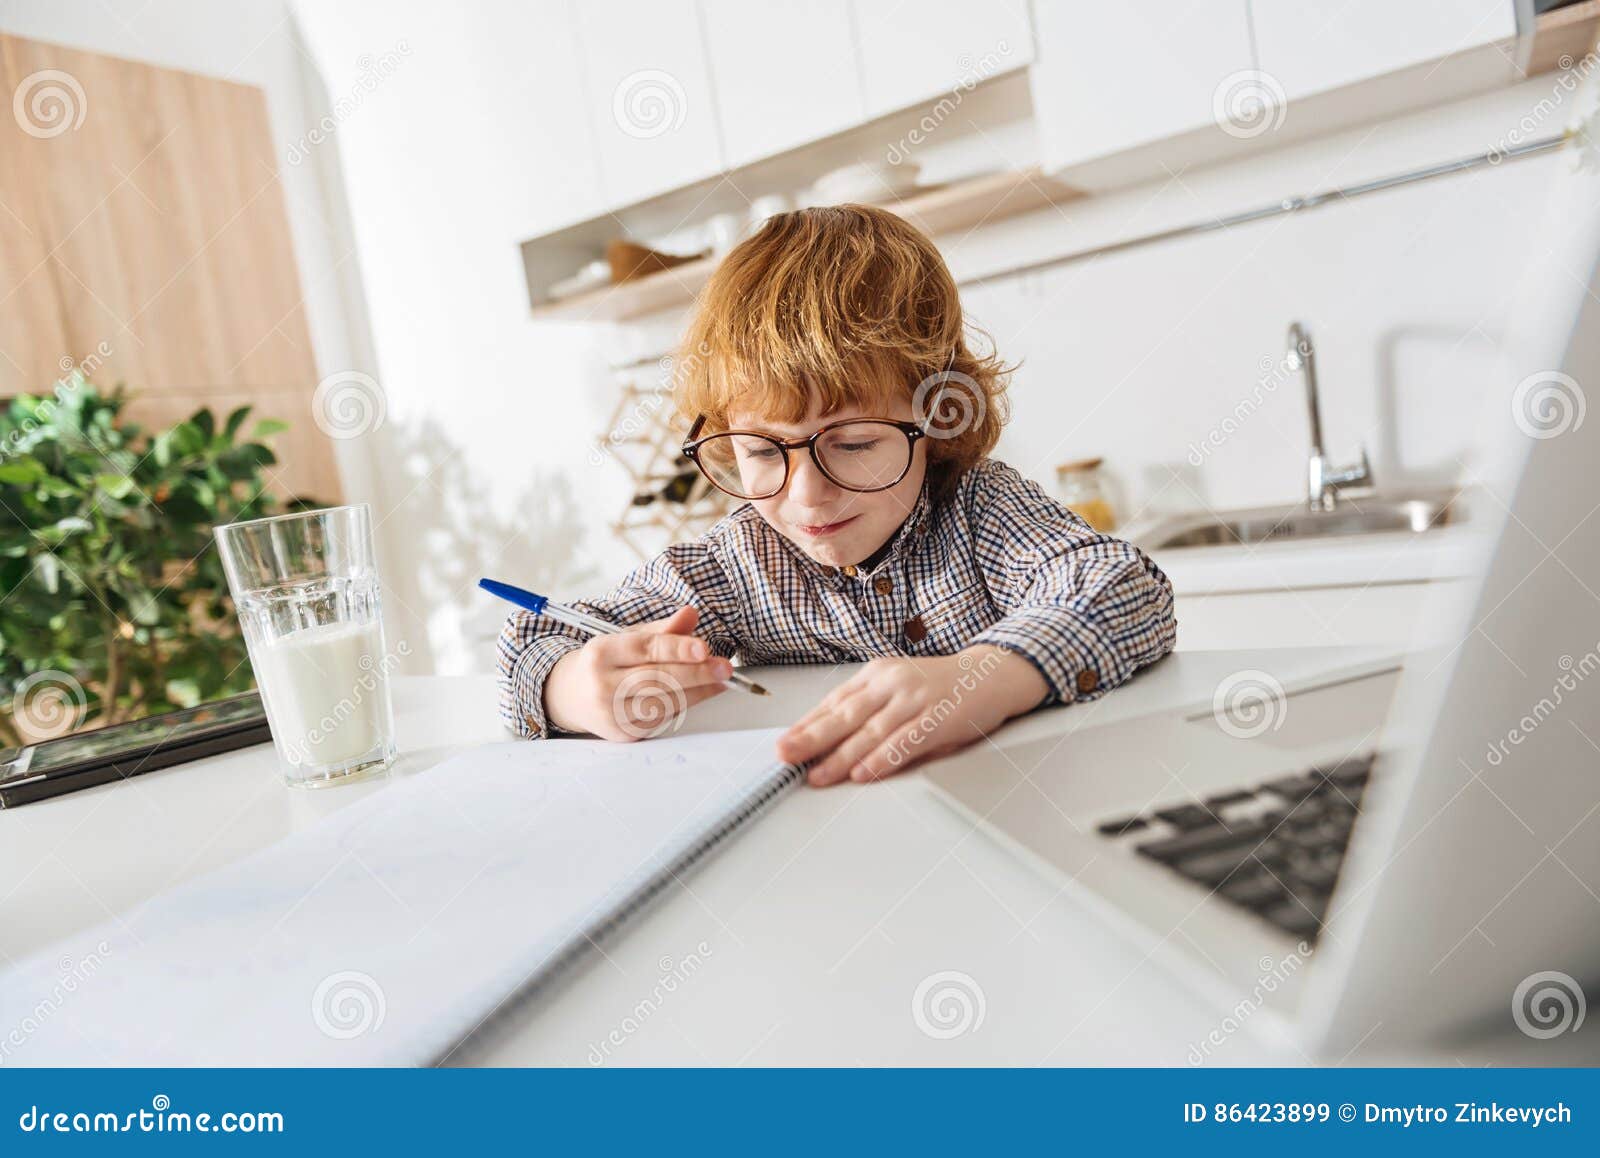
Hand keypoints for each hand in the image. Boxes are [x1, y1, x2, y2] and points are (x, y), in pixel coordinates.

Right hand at [543, 605, 732, 739]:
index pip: (644, 649)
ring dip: (698, 691)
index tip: (704, 648)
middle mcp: (602, 684)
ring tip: (720, 680)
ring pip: (663, 702)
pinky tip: (700, 692)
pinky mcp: (622, 733)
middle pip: (657, 679)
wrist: (571, 695)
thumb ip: (662, 629)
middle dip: (696, 673)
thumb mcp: (627, 638)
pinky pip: (661, 718)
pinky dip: (684, 704)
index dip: (676, 649)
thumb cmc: (606, 662)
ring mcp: (610, 713)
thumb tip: (691, 614)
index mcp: (602, 652)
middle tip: (725, 668)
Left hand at [775, 646, 1049, 785]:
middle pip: (844, 714)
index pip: (834, 701)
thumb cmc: (942, 687)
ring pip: (870, 732)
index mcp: (877, 673)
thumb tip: (833, 747)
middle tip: (785, 756)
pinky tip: (864, 773)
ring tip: (817, 776)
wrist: (992, 673)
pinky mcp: (938, 717)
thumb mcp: (899, 690)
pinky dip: (882, 759)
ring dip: (840, 757)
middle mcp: (892, 682)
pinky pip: (905, 741)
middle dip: (811, 738)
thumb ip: (871, 714)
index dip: (807, 724)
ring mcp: (915, 699)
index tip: (784, 742)